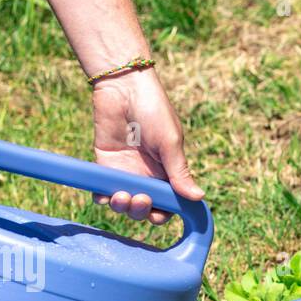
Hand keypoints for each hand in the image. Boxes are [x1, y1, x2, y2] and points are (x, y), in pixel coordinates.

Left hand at [91, 70, 202, 223]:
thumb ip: (180, 173)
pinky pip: (102, 191)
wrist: (123, 87)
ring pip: (124, 204)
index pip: (167, 203)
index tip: (158, 213)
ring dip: (124, 207)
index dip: (163, 213)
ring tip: (122, 196)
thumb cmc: (154, 111)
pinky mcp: (105, 165)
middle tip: (140, 198)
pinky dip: (103, 199)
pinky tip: (105, 196)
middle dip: (142, 211)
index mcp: (167, 172)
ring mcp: (125, 172)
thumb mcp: (170, 143)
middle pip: (145, 208)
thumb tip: (198, 198)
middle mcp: (147, 176)